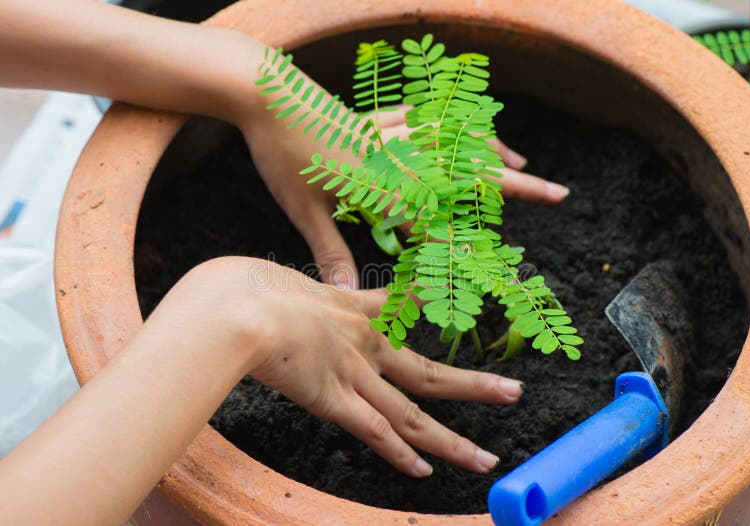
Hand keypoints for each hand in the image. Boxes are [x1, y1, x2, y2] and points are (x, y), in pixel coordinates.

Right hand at [222, 257, 524, 475]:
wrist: (234, 309)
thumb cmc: (238, 287)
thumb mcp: (267, 278)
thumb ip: (277, 290)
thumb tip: (255, 287)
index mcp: (348, 307)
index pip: (400, 304)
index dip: (429, 307)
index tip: (456, 304)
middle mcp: (363, 343)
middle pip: (428, 371)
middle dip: (472, 385)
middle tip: (513, 392)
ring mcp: (353, 375)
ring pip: (412, 414)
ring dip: (450, 439)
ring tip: (485, 458)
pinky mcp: (334, 400)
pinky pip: (376, 433)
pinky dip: (400, 454)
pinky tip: (424, 470)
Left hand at [235, 71, 569, 290]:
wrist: (266, 95)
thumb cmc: (283, 158)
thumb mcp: (307, 211)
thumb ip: (333, 252)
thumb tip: (347, 297)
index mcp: (386, 189)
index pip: (442, 225)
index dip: (474, 248)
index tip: (508, 267)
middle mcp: (401, 160)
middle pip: (472, 177)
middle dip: (518, 187)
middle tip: (558, 191)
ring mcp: (395, 133)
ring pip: (458, 143)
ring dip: (493, 152)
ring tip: (521, 161)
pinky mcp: (382, 115)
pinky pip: (429, 118)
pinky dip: (453, 122)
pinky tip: (465, 125)